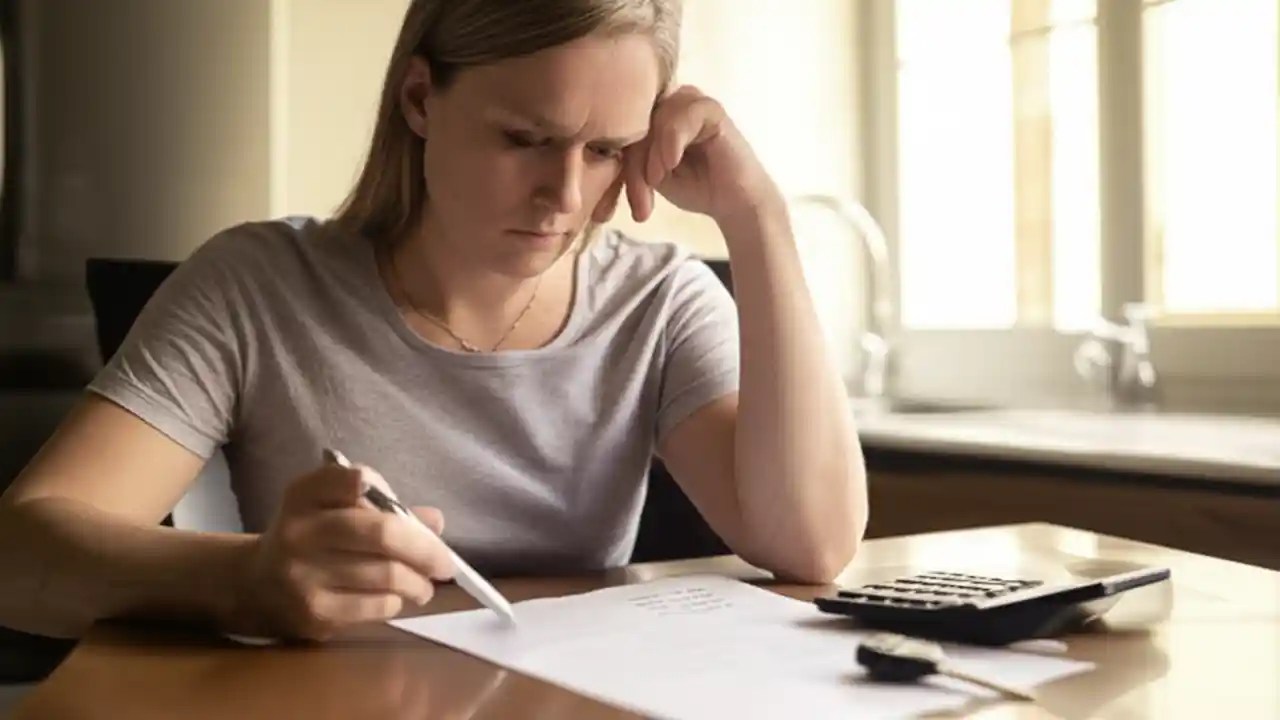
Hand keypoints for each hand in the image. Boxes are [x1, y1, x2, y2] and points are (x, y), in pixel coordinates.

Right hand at [229, 462, 454, 640]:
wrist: (256, 586)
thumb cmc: (310, 540)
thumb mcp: (333, 511)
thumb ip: (383, 509)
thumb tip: (435, 522)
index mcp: (304, 495)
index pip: (352, 479)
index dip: (384, 490)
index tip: (404, 509)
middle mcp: (300, 530)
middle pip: (381, 533)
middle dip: (425, 550)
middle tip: (444, 563)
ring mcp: (303, 574)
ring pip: (385, 575)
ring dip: (418, 583)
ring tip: (424, 586)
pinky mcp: (313, 612)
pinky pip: (374, 605)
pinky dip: (395, 602)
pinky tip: (394, 599)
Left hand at [623, 85, 783, 226]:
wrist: (734, 202)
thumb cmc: (696, 187)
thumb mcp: (654, 175)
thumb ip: (635, 157)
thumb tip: (612, 148)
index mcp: (654, 116)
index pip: (625, 131)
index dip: (624, 166)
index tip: (634, 205)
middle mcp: (671, 103)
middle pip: (637, 124)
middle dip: (636, 165)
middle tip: (642, 201)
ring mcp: (691, 102)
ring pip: (655, 119)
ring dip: (652, 153)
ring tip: (658, 179)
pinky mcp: (711, 108)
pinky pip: (682, 115)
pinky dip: (672, 140)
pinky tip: (672, 163)